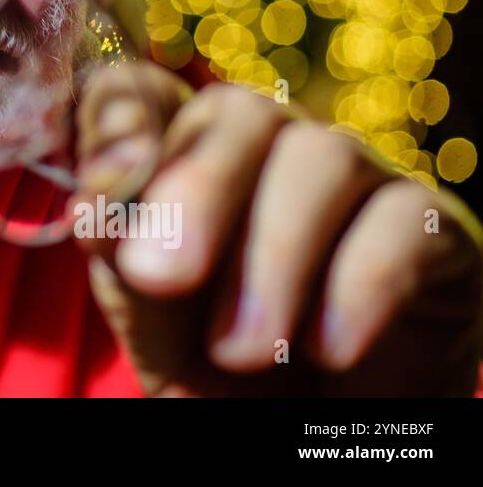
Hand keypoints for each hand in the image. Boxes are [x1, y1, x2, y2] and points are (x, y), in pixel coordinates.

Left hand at [74, 64, 482, 395]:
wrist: (302, 438)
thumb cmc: (212, 367)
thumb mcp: (149, 314)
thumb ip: (120, 246)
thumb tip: (101, 193)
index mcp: (186, 148)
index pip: (145, 91)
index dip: (117, 123)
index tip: (94, 202)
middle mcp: (272, 144)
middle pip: (238, 111)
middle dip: (194, 192)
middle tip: (160, 277)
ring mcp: (357, 176)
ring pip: (322, 158)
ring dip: (273, 258)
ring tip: (242, 351)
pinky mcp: (436, 228)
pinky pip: (406, 221)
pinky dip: (358, 286)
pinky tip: (326, 350)